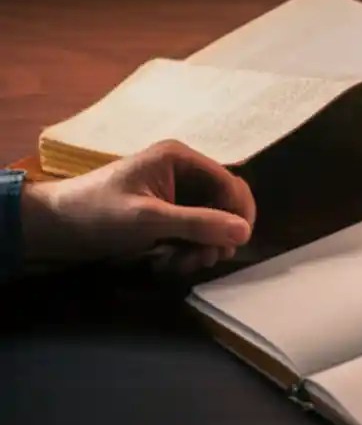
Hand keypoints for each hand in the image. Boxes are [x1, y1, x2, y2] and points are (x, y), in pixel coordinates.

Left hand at [20, 140, 256, 273]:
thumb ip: (199, 223)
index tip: (234, 245)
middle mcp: (183, 172)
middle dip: (218, 234)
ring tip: (182, 265)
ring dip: (202, 246)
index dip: (239, 213)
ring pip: (210, 222)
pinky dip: (187, 249)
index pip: (230, 183)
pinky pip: (192, 231)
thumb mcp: (149, 219)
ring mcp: (174, 193)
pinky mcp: (165, 213)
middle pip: (223, 203)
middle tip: (207, 259)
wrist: (53, 226)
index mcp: (180, 159)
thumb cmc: (98, 213)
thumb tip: (246, 233)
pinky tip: (169, 263)